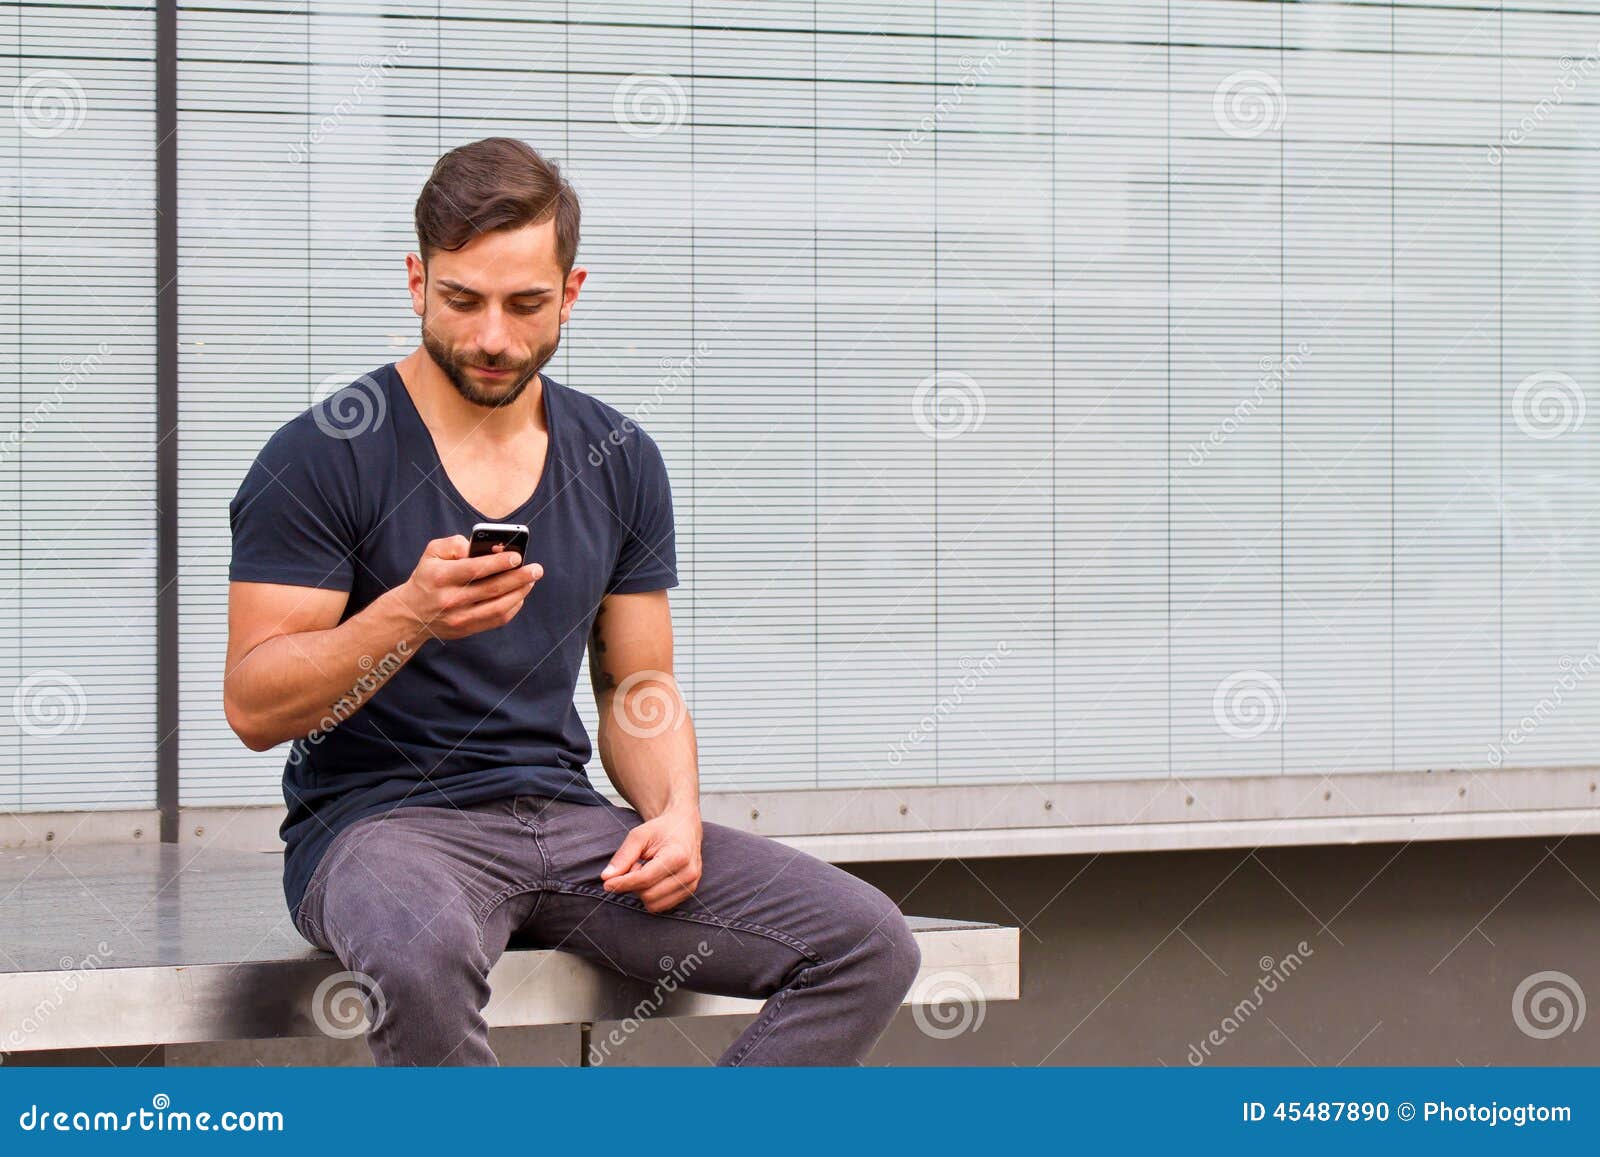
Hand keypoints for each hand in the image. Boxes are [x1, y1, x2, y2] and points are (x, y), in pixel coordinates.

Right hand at [396, 534, 542, 641]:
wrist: (411, 614)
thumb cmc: (427, 577)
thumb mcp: (431, 553)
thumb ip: (453, 544)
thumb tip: (476, 547)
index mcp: (441, 577)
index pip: (475, 569)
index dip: (499, 562)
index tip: (518, 556)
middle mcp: (451, 599)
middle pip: (492, 589)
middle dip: (518, 578)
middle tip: (536, 569)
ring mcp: (460, 617)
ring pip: (498, 607)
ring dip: (519, 593)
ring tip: (531, 580)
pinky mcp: (467, 629)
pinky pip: (496, 620)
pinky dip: (512, 607)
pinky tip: (520, 595)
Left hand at [600, 809, 703, 912]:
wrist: (684, 828)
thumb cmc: (661, 830)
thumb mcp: (639, 835)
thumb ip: (623, 856)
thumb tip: (607, 877)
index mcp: (678, 856)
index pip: (644, 879)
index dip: (623, 883)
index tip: (607, 883)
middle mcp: (688, 873)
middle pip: (648, 894)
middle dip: (633, 884)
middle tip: (633, 866)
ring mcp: (691, 885)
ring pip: (654, 904)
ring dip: (642, 892)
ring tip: (644, 871)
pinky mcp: (689, 892)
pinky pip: (661, 906)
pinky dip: (651, 896)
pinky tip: (652, 879)